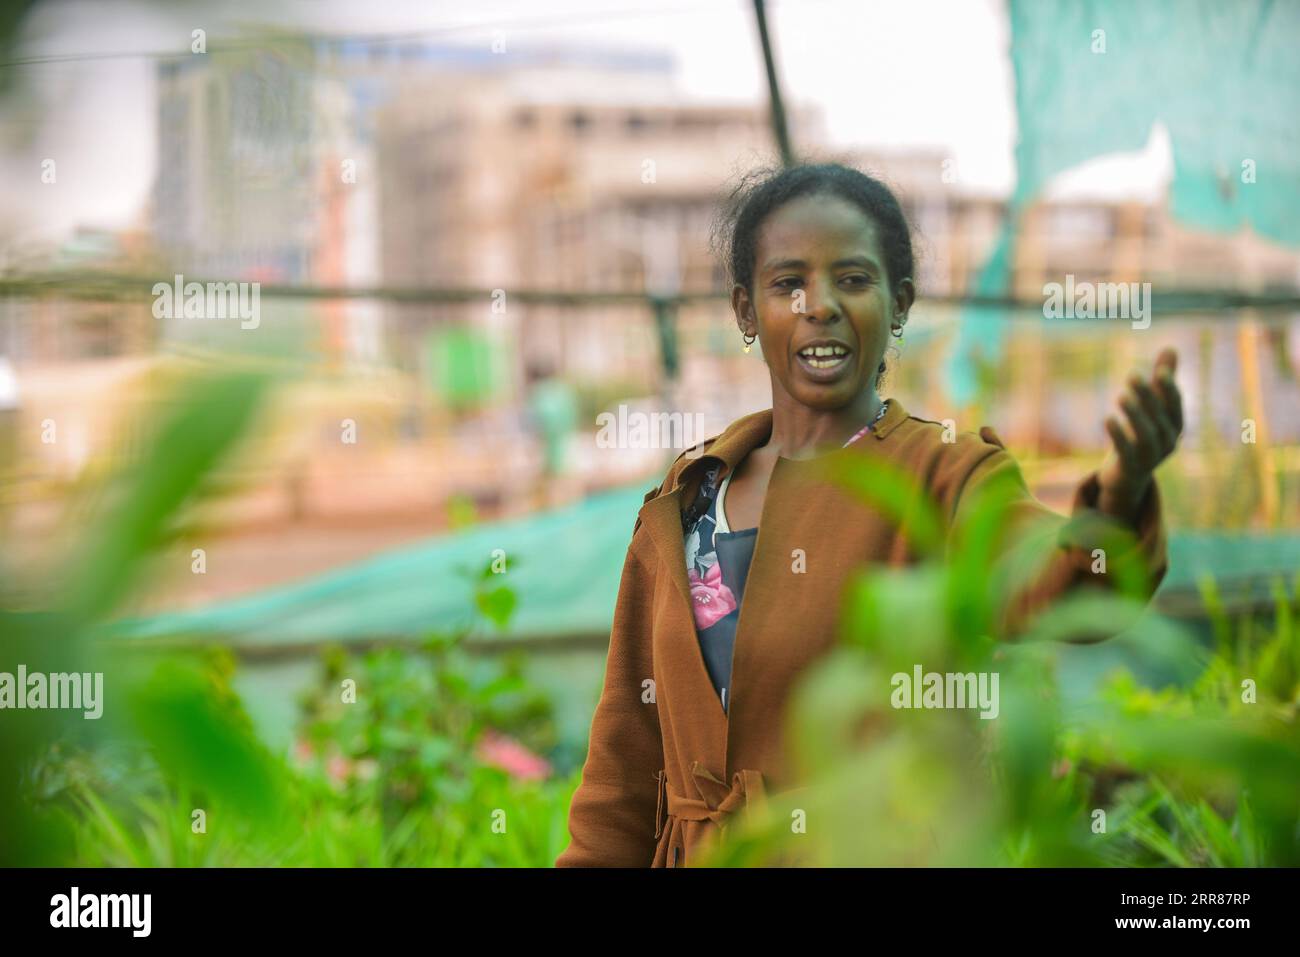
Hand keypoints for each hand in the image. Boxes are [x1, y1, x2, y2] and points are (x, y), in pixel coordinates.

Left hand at [1097, 348, 1183, 521]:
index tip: (1159, 372)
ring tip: (1120, 394)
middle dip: (1148, 396)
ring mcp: (1152, 458)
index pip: (1175, 406)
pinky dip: (1119, 435)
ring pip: (1147, 436)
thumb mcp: (1151, 407)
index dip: (1169, 390)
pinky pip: (1127, 452)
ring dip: (1135, 414)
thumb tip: (1171, 347)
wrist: (1127, 475)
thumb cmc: (1141, 434)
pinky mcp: (1132, 469)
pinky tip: (1107, 418)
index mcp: (1175, 426)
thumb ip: (1162, 380)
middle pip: (1160, 418)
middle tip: (1132, 375)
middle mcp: (1168, 442)